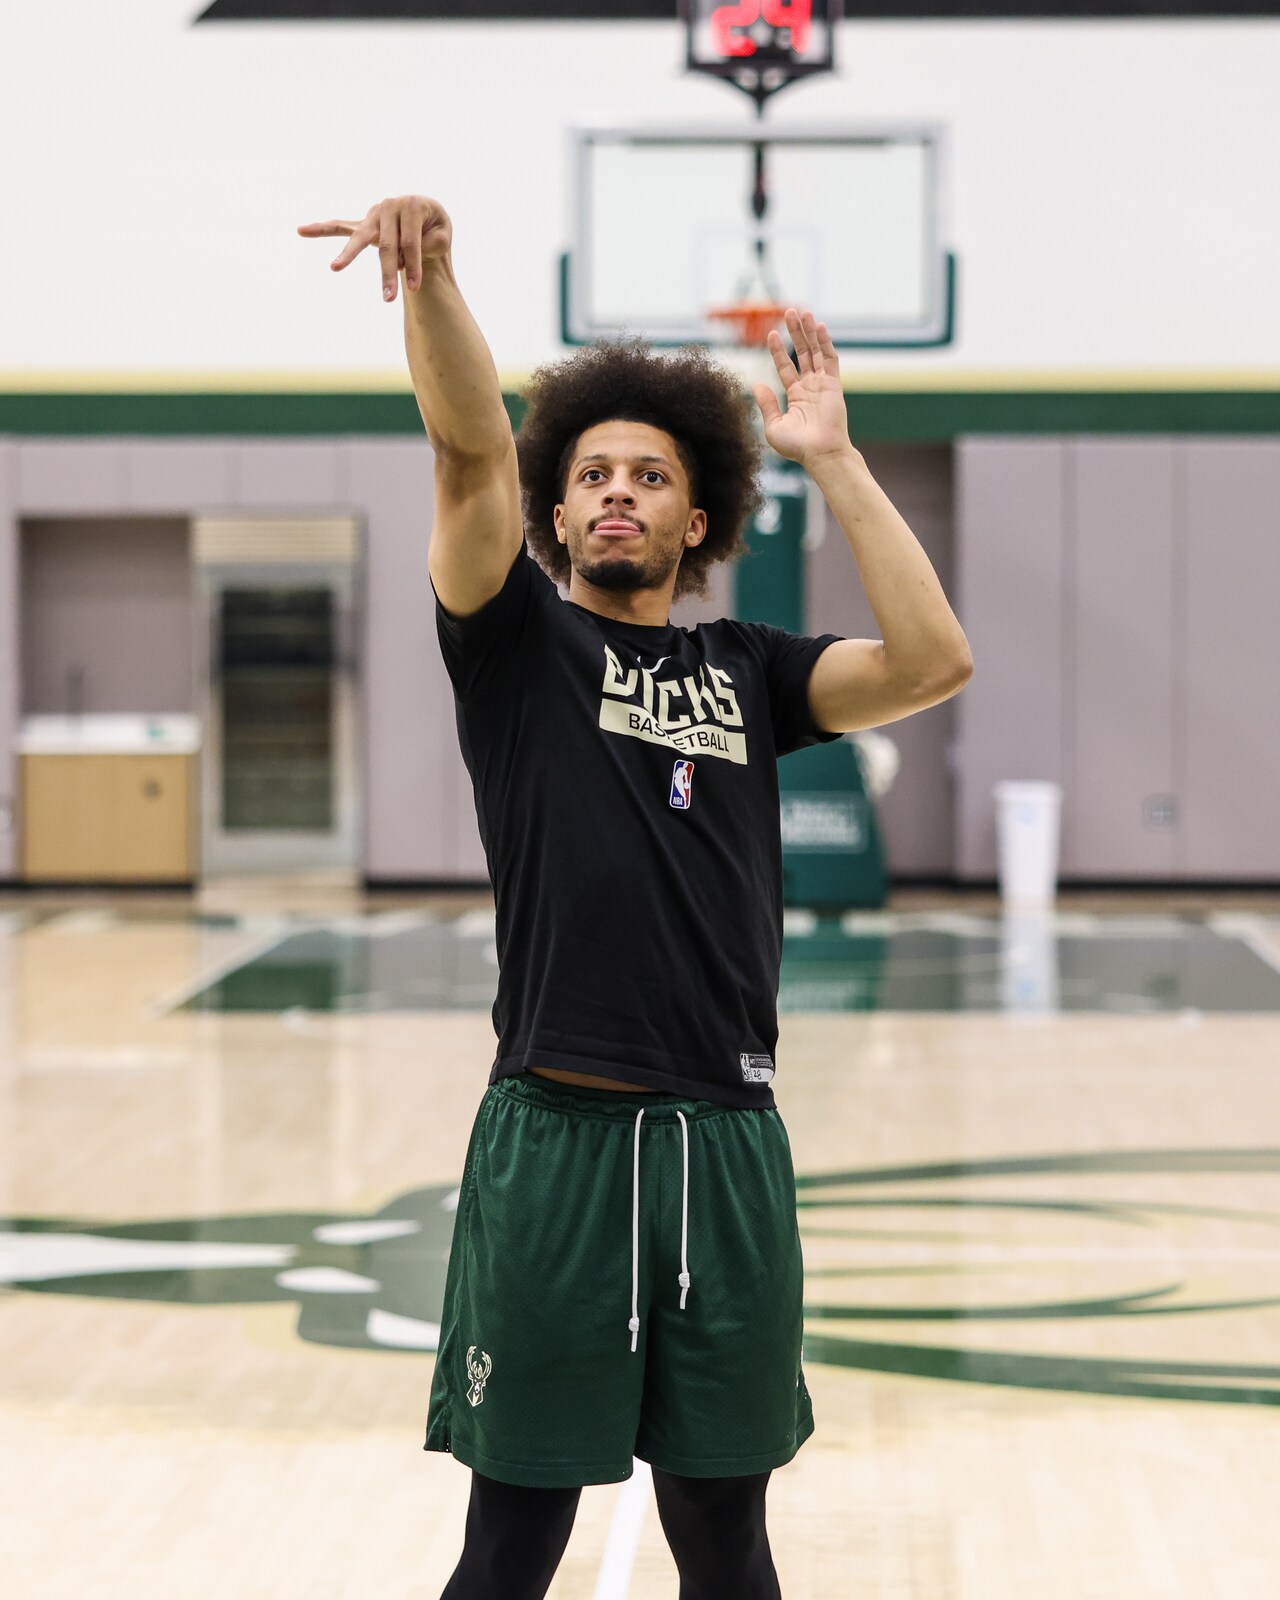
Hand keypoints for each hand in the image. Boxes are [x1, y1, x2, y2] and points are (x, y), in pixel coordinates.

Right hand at [297, 195, 452, 302]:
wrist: (426, 213)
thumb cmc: (434, 226)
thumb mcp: (443, 233)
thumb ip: (431, 243)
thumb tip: (404, 257)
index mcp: (412, 206)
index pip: (410, 242)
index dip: (413, 265)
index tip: (415, 287)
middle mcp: (389, 206)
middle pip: (386, 244)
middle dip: (387, 273)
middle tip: (388, 298)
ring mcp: (374, 214)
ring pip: (360, 238)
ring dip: (349, 255)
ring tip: (335, 268)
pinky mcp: (364, 223)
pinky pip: (339, 226)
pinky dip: (320, 229)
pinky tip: (301, 230)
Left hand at [753, 308, 851, 466]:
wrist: (820, 453)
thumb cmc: (797, 446)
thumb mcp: (774, 426)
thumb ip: (766, 405)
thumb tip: (757, 385)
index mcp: (796, 397)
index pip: (785, 367)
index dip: (778, 350)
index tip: (772, 333)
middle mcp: (810, 388)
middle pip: (802, 353)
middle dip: (796, 333)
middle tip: (790, 312)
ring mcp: (823, 385)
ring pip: (815, 352)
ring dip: (810, 332)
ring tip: (803, 312)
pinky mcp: (834, 385)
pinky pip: (830, 359)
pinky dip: (825, 342)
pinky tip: (820, 326)